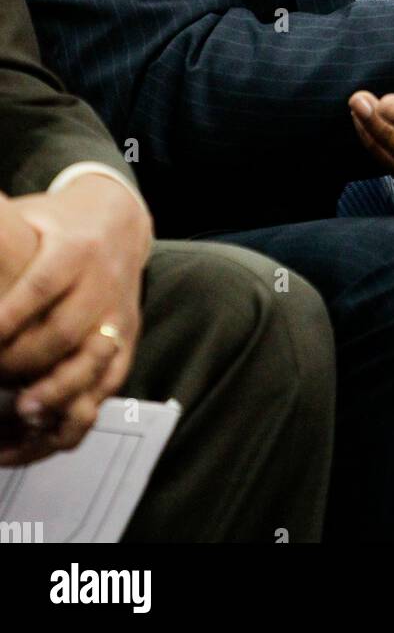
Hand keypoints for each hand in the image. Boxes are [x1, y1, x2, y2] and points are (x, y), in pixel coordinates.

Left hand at [0, 176, 152, 465]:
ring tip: (23, 413)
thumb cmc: (58, 223)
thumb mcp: (28, 217)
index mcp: (75, 249)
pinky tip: (50, 429)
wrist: (120, 220)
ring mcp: (119, 313)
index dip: (9, 317)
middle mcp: (102, 282)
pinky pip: (111, 380)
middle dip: (22, 361)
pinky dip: (81, 408)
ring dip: (57, 392)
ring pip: (93, 360)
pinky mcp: (128, 337)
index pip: (41, 286)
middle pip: (65, 330)